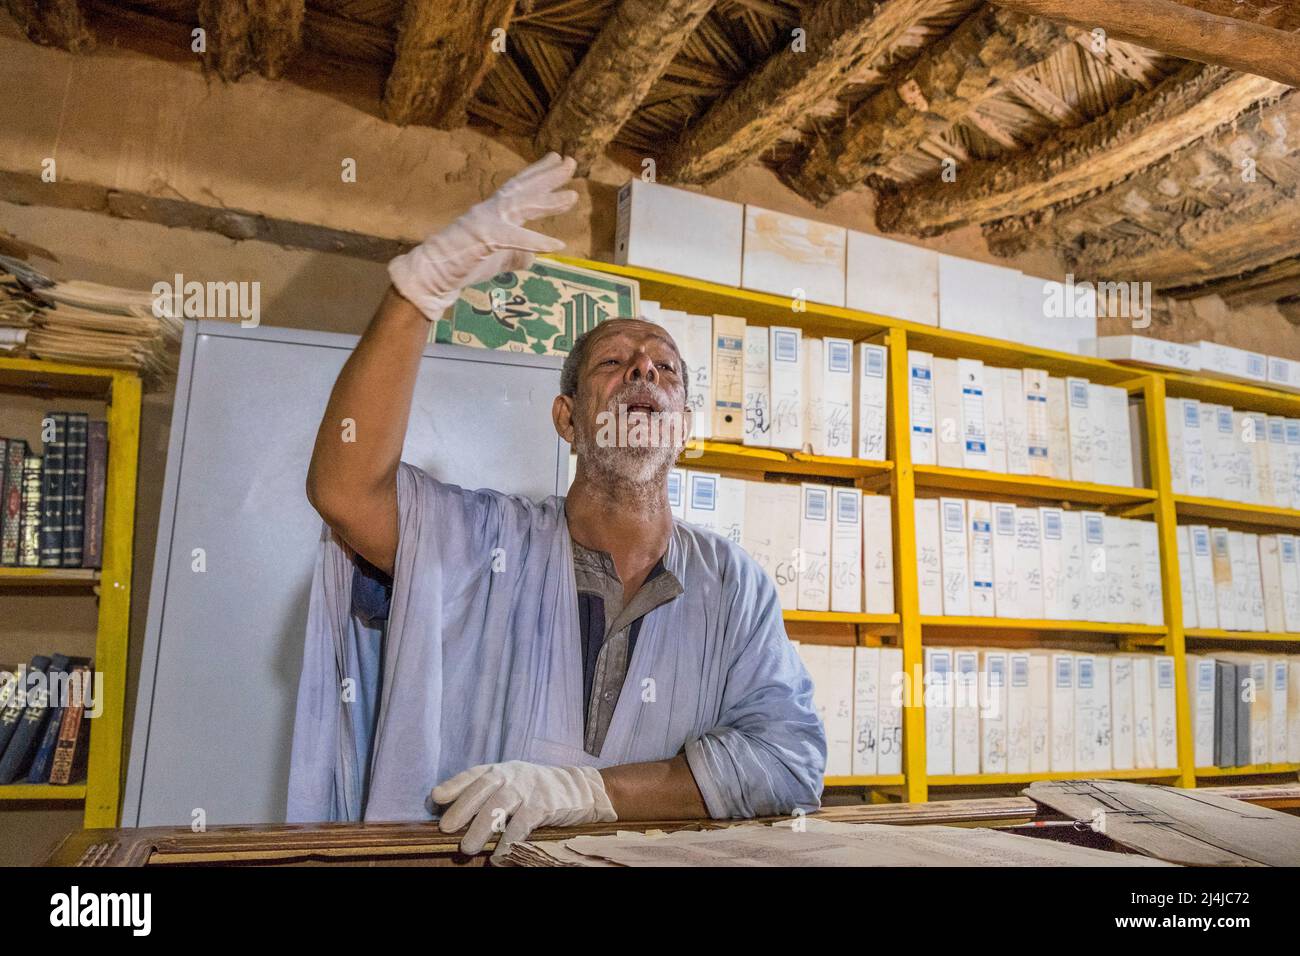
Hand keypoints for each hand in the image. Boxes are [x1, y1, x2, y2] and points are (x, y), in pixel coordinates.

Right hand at [388, 152, 578, 320]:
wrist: (430, 275)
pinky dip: (535, 241)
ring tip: (572, 197)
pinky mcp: (482, 238)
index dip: (539, 172)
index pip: (519, 188)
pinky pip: (514, 239)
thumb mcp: (495, 261)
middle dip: (549, 175)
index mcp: (492, 212)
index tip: (557, 158)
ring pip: (521, 206)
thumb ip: (514, 257)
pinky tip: (556, 245)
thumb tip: (531, 260)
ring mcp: (485, 221)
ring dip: (548, 201)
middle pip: (523, 188)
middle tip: (572, 161)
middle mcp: (490, 210)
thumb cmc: (459, 265)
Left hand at [432, 760, 616, 863]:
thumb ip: (490, 793)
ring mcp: (529, 789)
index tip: (435, 797)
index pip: (474, 774)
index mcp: (502, 770)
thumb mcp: (515, 782)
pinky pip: (522, 825)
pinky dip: (508, 842)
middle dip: (462, 809)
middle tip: (445, 829)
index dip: (454, 785)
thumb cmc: (538, 789)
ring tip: (467, 848)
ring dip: (481, 829)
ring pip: (499, 807)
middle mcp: (513, 776)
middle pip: (483, 789)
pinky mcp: (544, 805)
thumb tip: (455, 816)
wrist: (580, 788)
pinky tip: (498, 857)